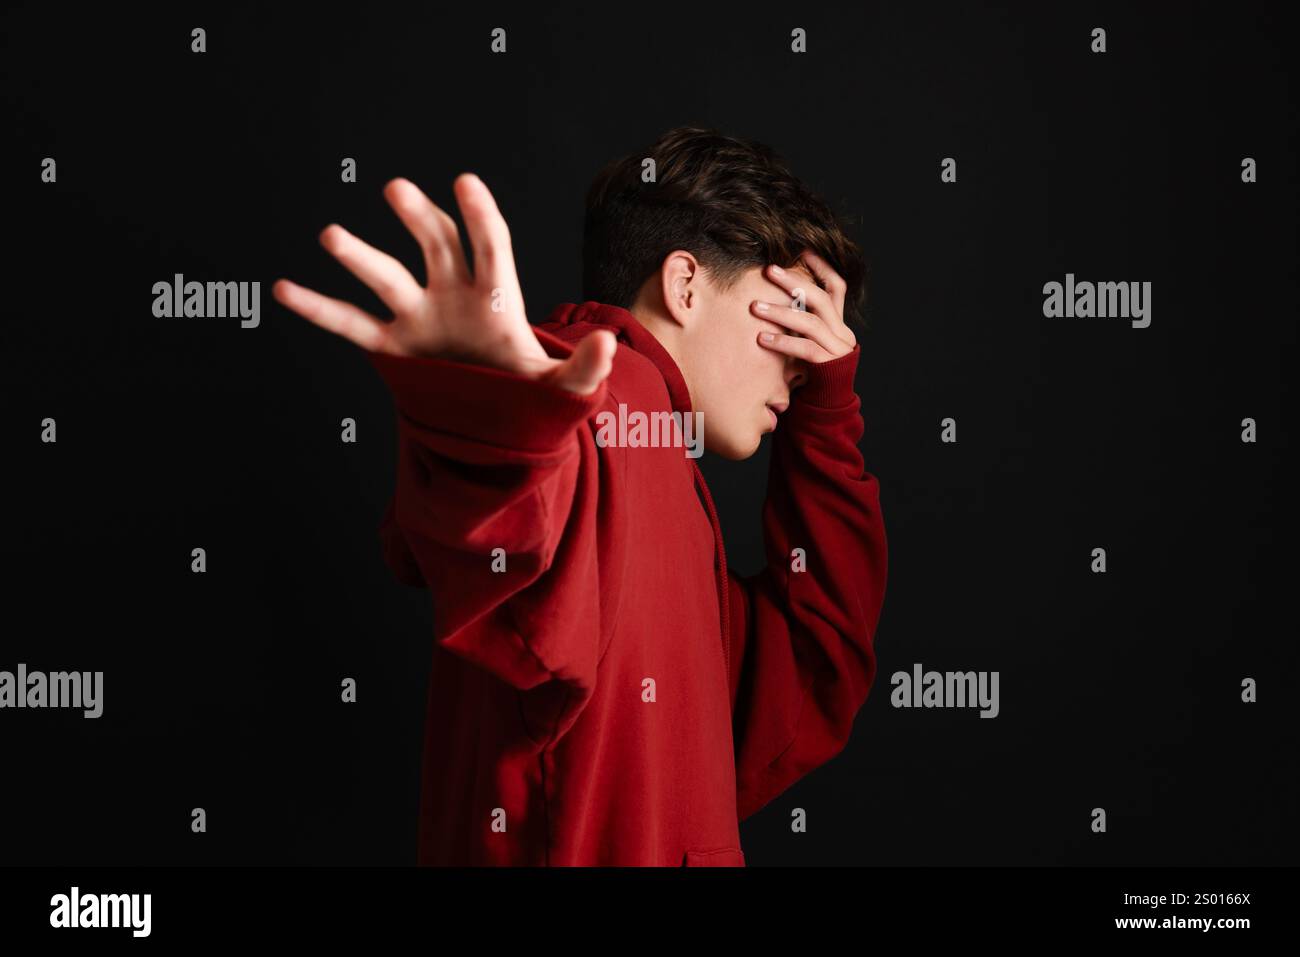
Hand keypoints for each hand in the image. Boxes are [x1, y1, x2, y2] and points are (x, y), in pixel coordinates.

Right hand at [273, 174, 615, 394]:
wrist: (498, 417)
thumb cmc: (532, 394)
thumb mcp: (564, 390)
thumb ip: (584, 370)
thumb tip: (605, 347)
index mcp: (497, 299)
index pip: (490, 249)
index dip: (479, 219)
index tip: (465, 183)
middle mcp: (453, 295)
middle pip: (435, 246)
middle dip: (418, 219)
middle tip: (396, 190)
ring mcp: (419, 317)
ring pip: (388, 278)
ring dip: (361, 257)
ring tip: (331, 235)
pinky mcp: (392, 346)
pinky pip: (351, 324)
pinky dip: (319, 309)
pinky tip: (284, 290)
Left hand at [751, 250, 856, 362]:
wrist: (824, 409)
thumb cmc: (808, 372)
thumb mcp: (805, 343)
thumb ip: (798, 324)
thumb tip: (772, 298)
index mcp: (839, 325)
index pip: (836, 288)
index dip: (821, 267)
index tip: (801, 251)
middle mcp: (842, 334)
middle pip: (820, 299)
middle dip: (793, 282)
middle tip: (769, 270)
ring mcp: (838, 350)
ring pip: (810, 322)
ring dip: (780, 312)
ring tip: (755, 307)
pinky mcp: (830, 366)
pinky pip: (806, 348)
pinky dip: (783, 342)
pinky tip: (762, 338)